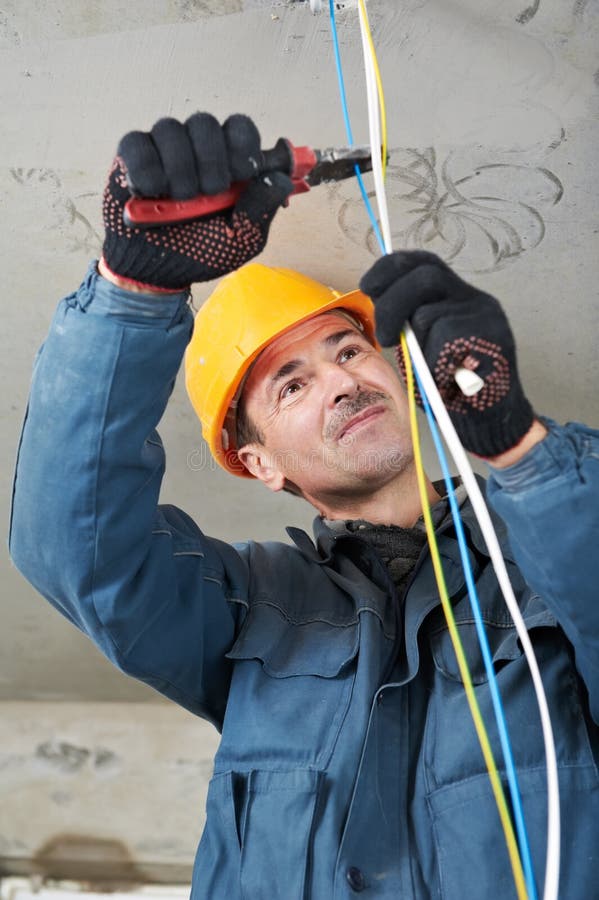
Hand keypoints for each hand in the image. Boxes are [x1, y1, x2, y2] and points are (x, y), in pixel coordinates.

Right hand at [102, 113, 292, 289]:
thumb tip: (281, 178)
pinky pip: (137, 143)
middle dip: (211, 161)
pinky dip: (147, 170)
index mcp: (227, 161)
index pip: (239, 127)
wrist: (159, 272)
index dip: (242, 145)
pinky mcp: (131, 156)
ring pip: (170, 128)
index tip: (243, 173)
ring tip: (178, 200)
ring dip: (179, 170)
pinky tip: (150, 193)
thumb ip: (261, 208)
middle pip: (205, 122)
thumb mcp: (241, 238)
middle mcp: (195, 147)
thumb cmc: (202, 251)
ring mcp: (162, 149)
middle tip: (209, 194)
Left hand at [359, 250, 533, 456]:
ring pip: (429, 312)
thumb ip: (407, 322)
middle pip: (425, 275)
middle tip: (384, 336)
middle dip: (391, 304)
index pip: (423, 262)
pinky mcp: (493, 334)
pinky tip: (445, 377)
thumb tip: (378, 296)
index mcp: (457, 298)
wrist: (490, 424)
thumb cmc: (452, 391)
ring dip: (415, 343)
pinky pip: (444, 338)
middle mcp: (475, 299)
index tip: (368, 285)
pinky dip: (433, 361)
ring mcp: (485, 315)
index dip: (391, 268)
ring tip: (427, 369)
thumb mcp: (422, 348)